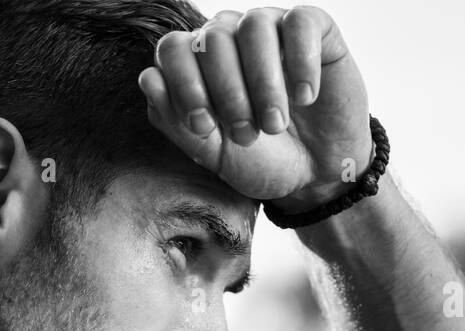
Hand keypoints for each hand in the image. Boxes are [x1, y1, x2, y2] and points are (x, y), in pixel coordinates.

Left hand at [139, 6, 371, 211]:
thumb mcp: (212, 154)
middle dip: (227, 92)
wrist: (316, 174)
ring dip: (263, 81)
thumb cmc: (260, 161)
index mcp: (198, 64)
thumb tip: (149, 78)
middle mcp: (231, 38)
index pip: (173, 49)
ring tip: (275, 124)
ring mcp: (271, 29)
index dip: (183, 85)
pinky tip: (305, 97)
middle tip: (246, 135)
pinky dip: (301, 61)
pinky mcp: (314, 28)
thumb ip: (176, 121)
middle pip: (212, 37)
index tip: (204, 127)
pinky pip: (300, 22)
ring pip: (254, 25)